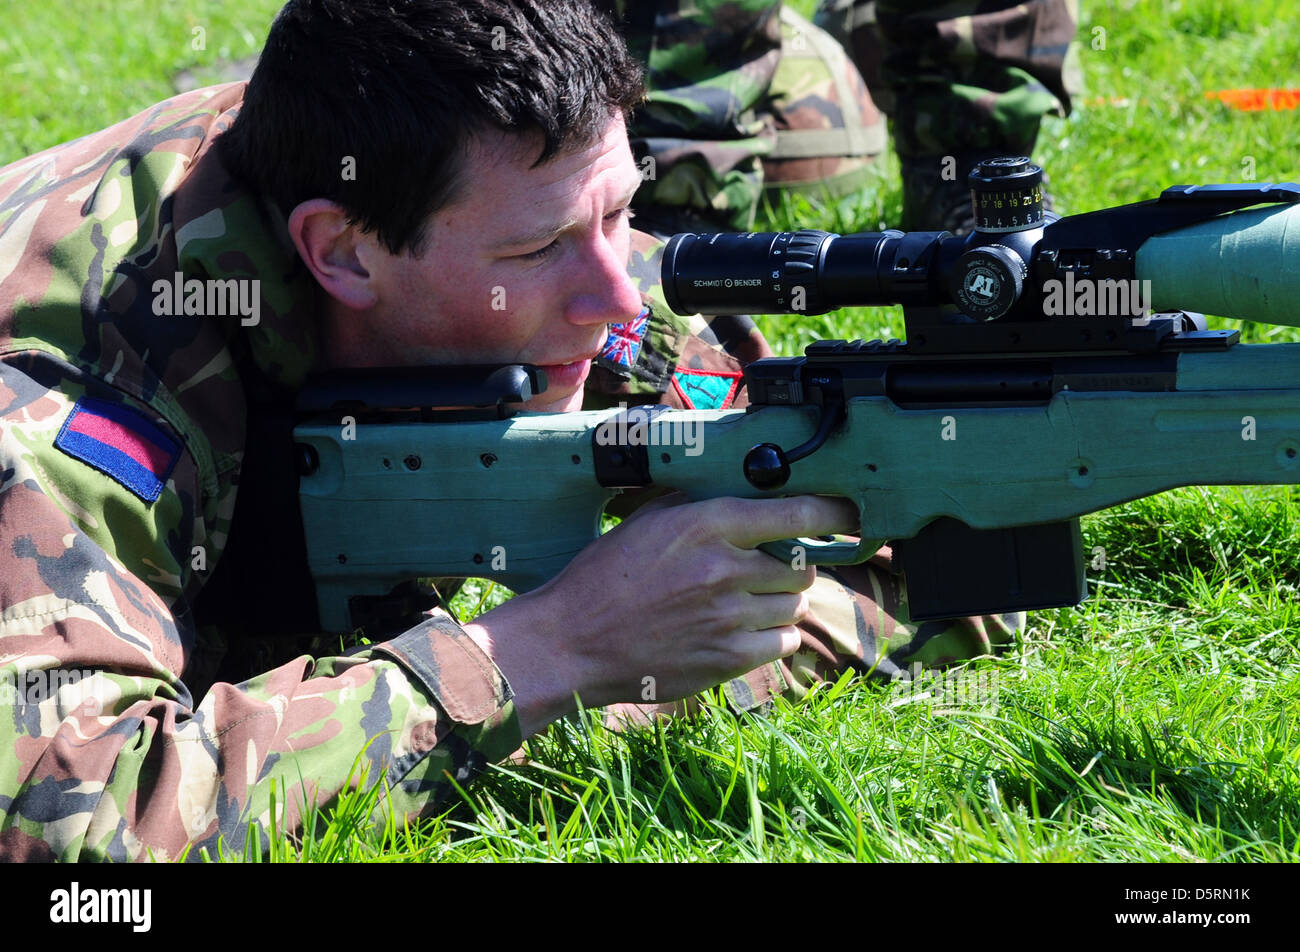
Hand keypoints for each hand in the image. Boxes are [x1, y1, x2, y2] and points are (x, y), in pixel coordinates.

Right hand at [463, 494, 857, 736]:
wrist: (572, 643)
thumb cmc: (603, 578)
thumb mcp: (645, 521)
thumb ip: (696, 501)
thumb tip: (741, 483)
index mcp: (707, 524)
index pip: (796, 512)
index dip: (832, 512)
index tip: (849, 512)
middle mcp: (725, 568)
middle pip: (802, 565)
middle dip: (793, 565)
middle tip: (770, 568)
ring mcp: (730, 617)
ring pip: (796, 605)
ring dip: (781, 601)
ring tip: (748, 601)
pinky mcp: (728, 659)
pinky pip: (783, 643)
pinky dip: (774, 636)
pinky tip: (743, 629)